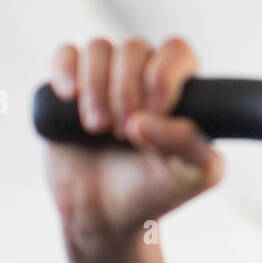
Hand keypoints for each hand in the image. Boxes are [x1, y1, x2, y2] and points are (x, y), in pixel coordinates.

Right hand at [44, 36, 223, 249]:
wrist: (105, 215)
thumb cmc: (156, 191)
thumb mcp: (196, 175)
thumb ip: (191, 143)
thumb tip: (146, 120)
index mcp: (180, 89)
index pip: (176, 51)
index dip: (163, 74)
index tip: (155, 112)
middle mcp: (143, 76)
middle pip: (134, 47)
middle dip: (126, 91)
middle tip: (124, 134)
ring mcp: (105, 79)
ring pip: (99, 48)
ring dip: (96, 88)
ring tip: (98, 129)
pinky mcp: (69, 89)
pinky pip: (66, 55)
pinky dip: (66, 70)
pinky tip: (69, 97)